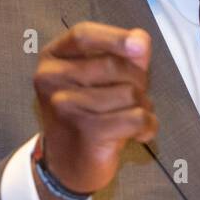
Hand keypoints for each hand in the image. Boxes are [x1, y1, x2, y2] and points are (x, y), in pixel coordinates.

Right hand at [32, 22, 158, 198]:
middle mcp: (51, 79)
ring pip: (129, 92)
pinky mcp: (86, 131)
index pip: (83, 35)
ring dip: (144, 106)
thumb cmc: (86, 114)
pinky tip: (139, 133)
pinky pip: (136, 118)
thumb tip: (140, 40)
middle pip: (114, 65)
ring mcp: (66, 106)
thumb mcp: (98, 79)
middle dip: (138, 80)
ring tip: (131, 117)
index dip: (115, 37)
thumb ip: (120, 55)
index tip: (140, 44)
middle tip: (134, 98)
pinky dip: (148, 126)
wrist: (66, 165)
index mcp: (52, 58)